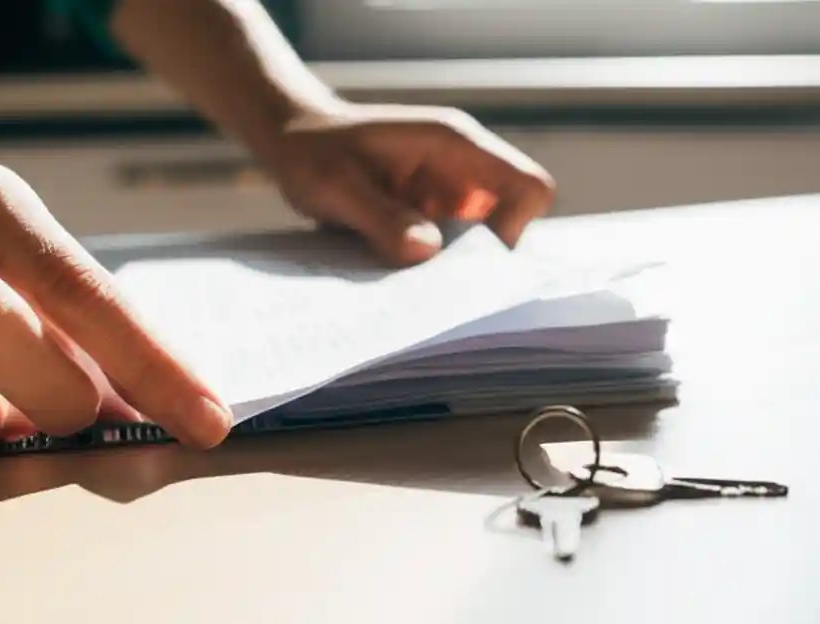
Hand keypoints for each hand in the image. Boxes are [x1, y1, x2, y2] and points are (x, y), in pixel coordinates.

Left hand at [262, 103, 555, 265]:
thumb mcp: (336, 186)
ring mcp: (450, 194)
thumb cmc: (312, 151)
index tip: (466, 260)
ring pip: (481, 243)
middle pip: (511, 223)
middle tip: (430, 286)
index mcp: (454, 145)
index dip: (513, 229)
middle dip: (478, 261)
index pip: (527, 187)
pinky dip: (430, 269)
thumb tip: (427, 251)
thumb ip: (380, 217)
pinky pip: (450, 250)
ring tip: (405, 282)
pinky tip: (393, 276)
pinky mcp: (432, 216)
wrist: (292, 142)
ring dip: (451, 268)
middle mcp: (462, 169)